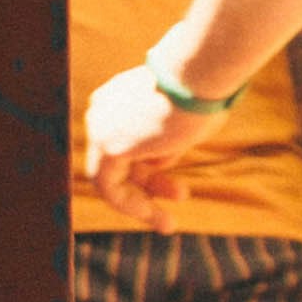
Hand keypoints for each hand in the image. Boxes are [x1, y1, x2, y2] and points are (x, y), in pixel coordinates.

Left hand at [83, 63, 219, 204]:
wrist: (197, 76)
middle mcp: (102, 111)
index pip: (127, 142)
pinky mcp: (108, 146)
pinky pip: (109, 187)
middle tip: (179, 198)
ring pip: (111, 177)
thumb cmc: (201, 92)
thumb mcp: (181, 120)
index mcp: (118, 98)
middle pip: (120, 159)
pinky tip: (155, 215)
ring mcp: (101, 128)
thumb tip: (158, 161)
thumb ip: (164, 141)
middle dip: (149, 184)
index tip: (175, 183)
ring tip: (168, 224)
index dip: (152, 166)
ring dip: (140, 204)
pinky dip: (130, 205)